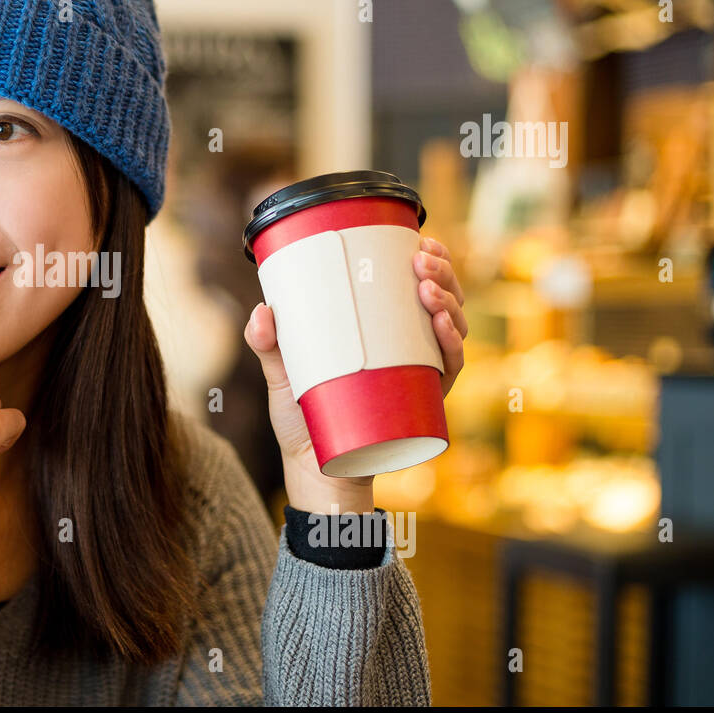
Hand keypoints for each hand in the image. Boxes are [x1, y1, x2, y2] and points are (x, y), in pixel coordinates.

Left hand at [244, 234, 466, 511]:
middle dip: (441, 274)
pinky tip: (443, 328)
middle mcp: (412, 349)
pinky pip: (449, 371)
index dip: (431, 261)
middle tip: (421, 261)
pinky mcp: (425, 403)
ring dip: (449, 302)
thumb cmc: (304, 419)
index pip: (418, 287)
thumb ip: (269, 344)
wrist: (316, 471)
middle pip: (442, 301)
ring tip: (427, 289)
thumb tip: (261, 312)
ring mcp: (421, 374)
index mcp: (387, 332)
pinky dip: (452, 346)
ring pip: (452, 328)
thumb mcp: (282, 376)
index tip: (422, 241)